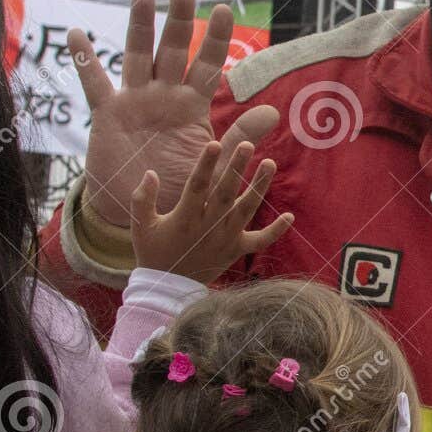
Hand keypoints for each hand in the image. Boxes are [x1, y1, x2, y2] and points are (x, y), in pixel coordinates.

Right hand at [74, 0, 279, 226]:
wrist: (150, 212)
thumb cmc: (185, 185)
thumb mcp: (215, 161)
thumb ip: (239, 137)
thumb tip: (273, 113)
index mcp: (193, 105)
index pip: (208, 65)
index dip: (215, 38)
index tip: (224, 10)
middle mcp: (165, 96)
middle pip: (173, 50)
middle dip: (179, 21)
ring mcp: (135, 101)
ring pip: (138, 56)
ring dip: (139, 26)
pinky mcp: (108, 115)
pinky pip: (94, 84)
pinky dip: (84, 60)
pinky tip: (76, 34)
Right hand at [130, 138, 293, 282]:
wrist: (168, 287)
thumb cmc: (154, 251)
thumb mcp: (141, 226)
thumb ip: (143, 199)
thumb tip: (150, 173)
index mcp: (184, 218)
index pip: (197, 185)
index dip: (206, 164)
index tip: (215, 144)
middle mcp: (208, 227)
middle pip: (226, 193)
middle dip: (237, 168)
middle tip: (247, 144)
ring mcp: (226, 239)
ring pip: (246, 210)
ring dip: (259, 187)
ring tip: (270, 163)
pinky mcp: (237, 250)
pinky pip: (260, 241)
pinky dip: (276, 231)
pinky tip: (290, 216)